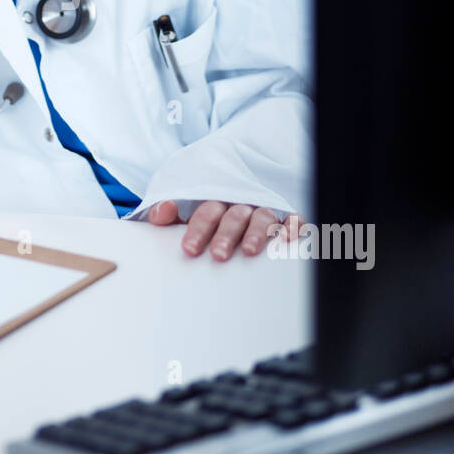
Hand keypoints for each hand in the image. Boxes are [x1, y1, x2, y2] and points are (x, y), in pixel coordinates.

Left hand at [146, 200, 306, 260]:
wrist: (235, 198)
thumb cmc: (208, 222)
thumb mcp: (184, 218)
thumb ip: (168, 217)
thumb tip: (162, 211)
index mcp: (214, 203)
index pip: (206, 212)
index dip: (198, 229)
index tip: (190, 249)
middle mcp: (240, 205)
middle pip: (233, 216)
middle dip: (226, 235)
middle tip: (218, 255)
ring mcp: (263, 210)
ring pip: (261, 216)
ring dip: (256, 232)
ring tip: (249, 250)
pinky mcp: (285, 217)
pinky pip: (291, 218)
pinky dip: (291, 225)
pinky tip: (286, 238)